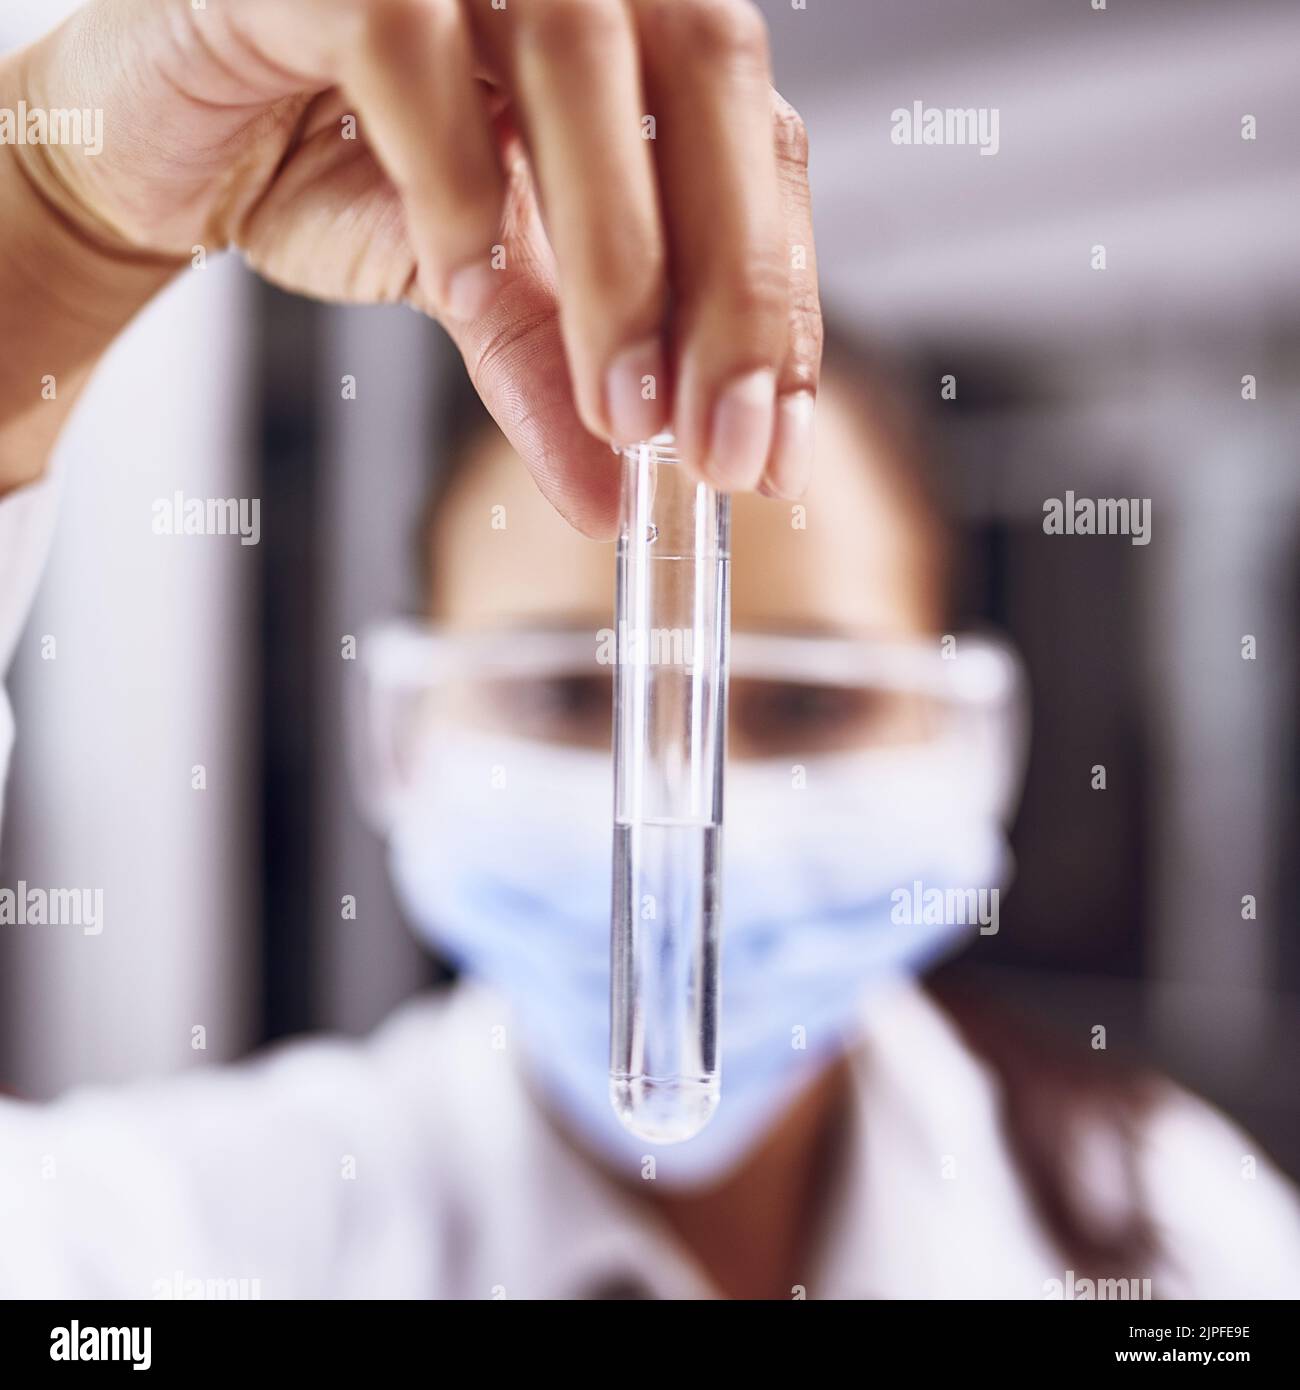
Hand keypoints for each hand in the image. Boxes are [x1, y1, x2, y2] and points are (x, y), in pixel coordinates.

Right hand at [10, 0, 820, 530]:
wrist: (170, 126)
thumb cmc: (337, 167)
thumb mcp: (474, 289)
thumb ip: (549, 368)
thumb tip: (612, 496)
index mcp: (634, 37)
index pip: (756, 152)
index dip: (776, 302)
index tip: (766, 449)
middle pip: (709, 85)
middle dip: (732, 287)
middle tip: (715, 446)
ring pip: (583, 62)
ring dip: (617, 261)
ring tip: (617, 410)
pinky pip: (413, 52)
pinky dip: (460, 190)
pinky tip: (467, 295)